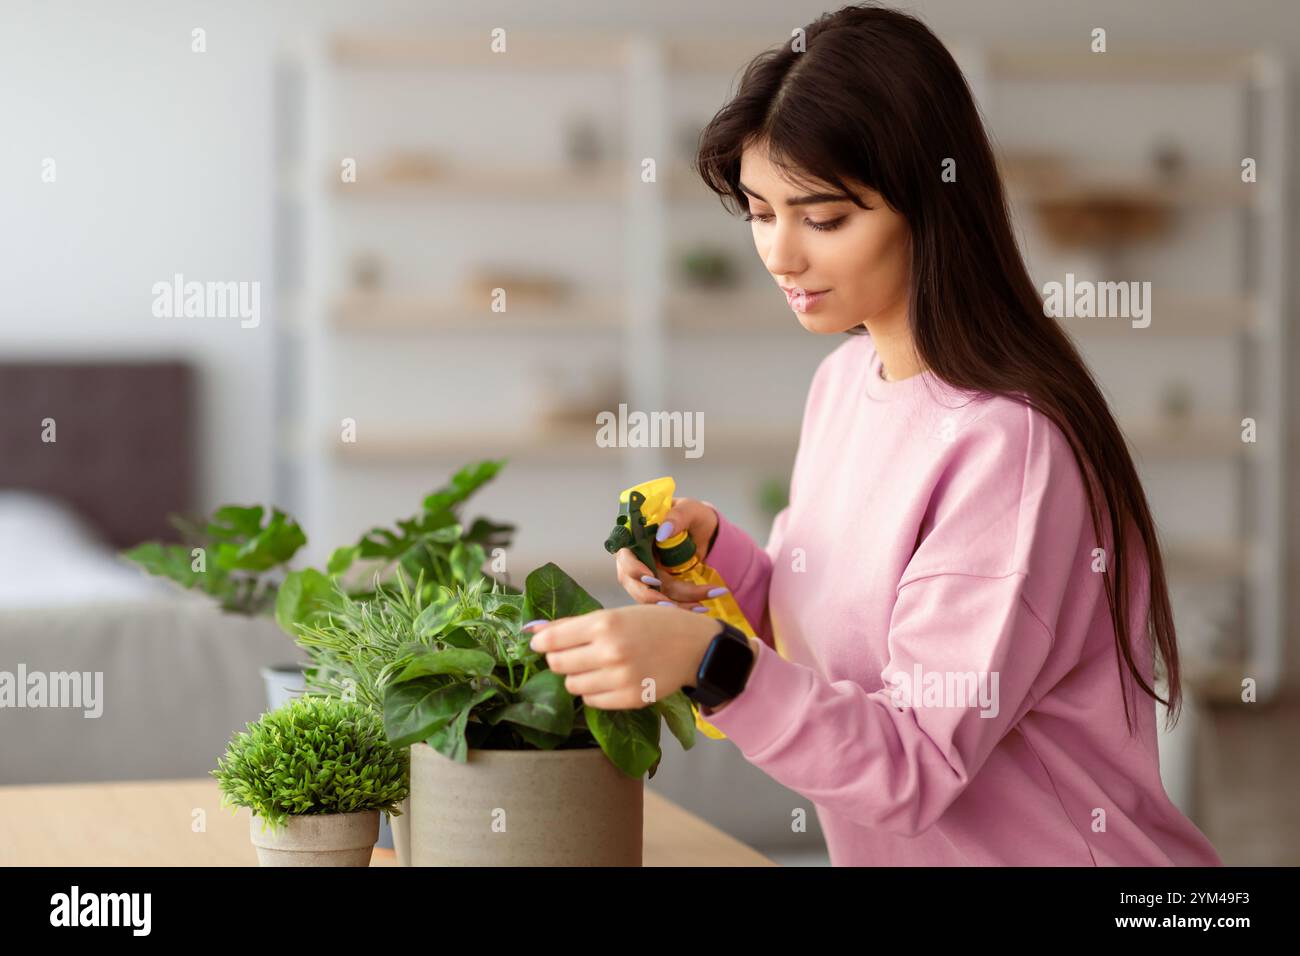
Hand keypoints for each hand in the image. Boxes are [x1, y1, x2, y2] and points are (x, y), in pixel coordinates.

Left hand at [523, 604, 720, 710]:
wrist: (694, 646)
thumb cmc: (654, 624)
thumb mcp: (615, 614)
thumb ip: (574, 625)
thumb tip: (534, 631)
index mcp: (604, 623)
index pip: (552, 639)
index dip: (540, 642)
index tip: (540, 643)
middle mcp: (609, 651)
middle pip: (558, 664)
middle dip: (560, 659)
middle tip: (574, 654)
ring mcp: (619, 678)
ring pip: (572, 685)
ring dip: (577, 677)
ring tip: (595, 666)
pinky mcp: (629, 699)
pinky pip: (592, 701)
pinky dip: (594, 692)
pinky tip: (608, 680)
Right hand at [613, 496, 723, 611]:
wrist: (708, 531)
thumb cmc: (693, 516)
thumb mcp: (689, 509)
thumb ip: (677, 515)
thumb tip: (663, 532)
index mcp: (636, 537)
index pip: (625, 556)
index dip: (634, 570)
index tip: (654, 579)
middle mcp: (638, 558)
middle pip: (633, 583)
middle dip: (652, 597)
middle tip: (672, 605)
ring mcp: (649, 575)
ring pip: (652, 596)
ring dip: (674, 605)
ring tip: (699, 608)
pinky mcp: (662, 587)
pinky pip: (667, 601)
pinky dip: (683, 607)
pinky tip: (702, 608)